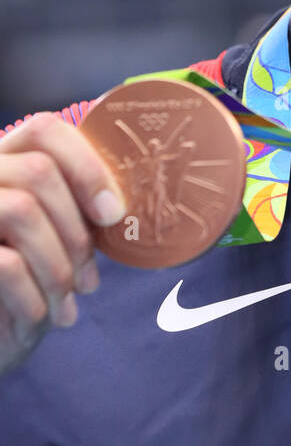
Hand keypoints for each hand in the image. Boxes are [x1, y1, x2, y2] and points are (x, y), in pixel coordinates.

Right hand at [0, 114, 125, 376]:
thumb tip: (123, 206)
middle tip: (90, 280)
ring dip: (57, 266)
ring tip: (68, 303)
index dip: (86, 166)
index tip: (114, 213)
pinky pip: (6, 262)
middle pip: (38, 171)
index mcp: (7, 161)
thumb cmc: (27, 281)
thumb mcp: (54, 238)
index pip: (44, 129)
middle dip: (76, 230)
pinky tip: (40, 315)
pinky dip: (33, 294)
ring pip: (21, 210)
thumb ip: (77, 209)